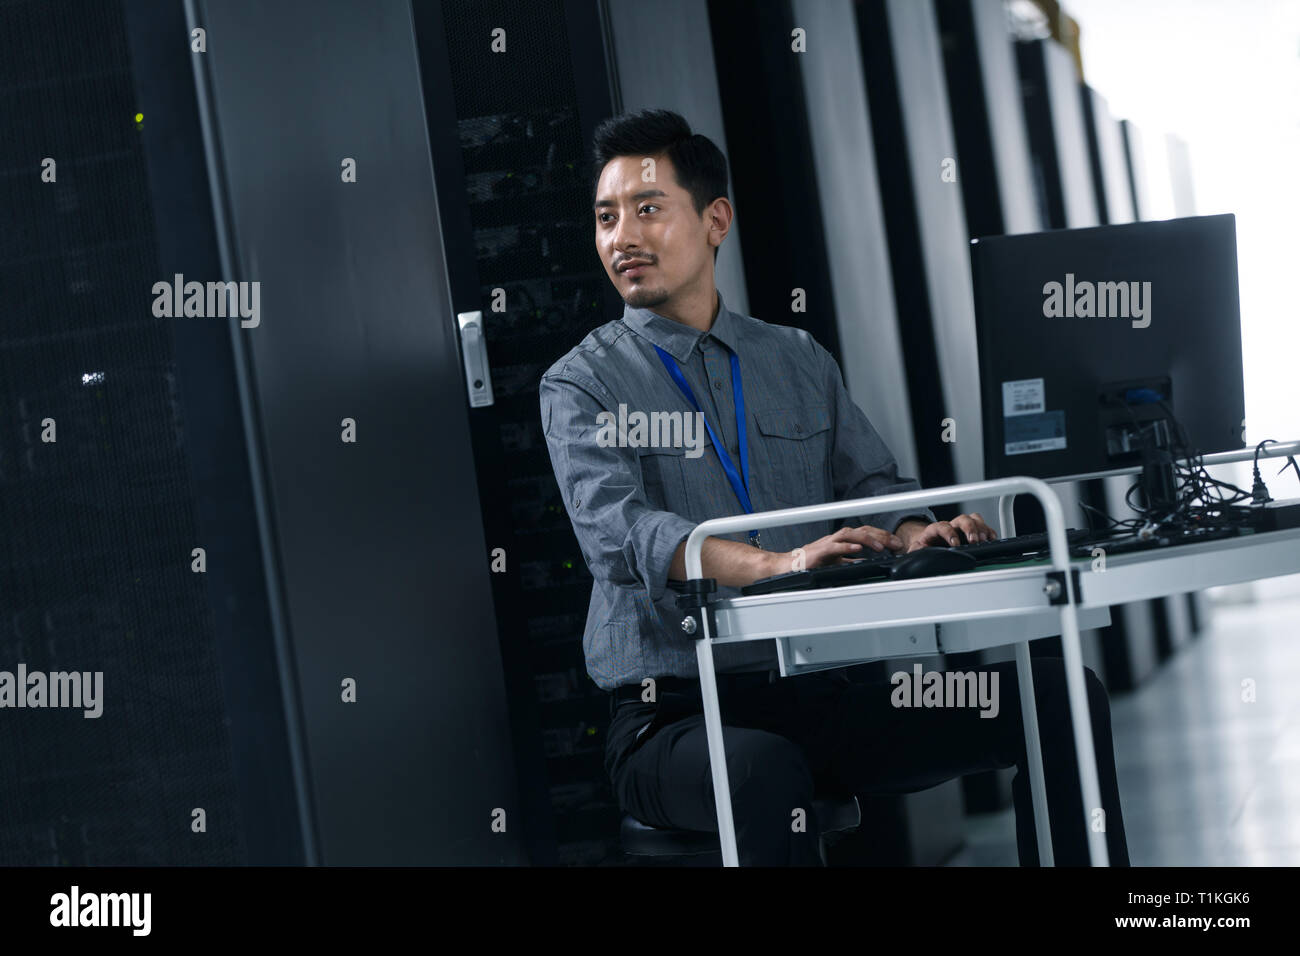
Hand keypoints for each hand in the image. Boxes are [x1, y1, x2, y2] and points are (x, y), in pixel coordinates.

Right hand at [771, 525, 903, 574]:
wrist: (787, 566)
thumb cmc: (809, 563)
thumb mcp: (834, 562)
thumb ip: (849, 562)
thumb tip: (864, 563)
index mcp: (841, 540)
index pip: (865, 532)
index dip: (882, 536)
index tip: (896, 544)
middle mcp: (836, 539)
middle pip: (862, 530)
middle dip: (881, 536)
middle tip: (896, 544)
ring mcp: (827, 543)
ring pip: (850, 534)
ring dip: (867, 539)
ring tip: (881, 546)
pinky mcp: (819, 552)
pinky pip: (834, 547)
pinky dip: (847, 547)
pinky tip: (858, 549)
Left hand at [897, 514, 996, 552]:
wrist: (929, 543)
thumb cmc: (925, 546)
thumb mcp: (916, 549)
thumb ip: (916, 550)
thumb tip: (919, 553)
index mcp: (936, 529)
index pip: (943, 526)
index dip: (950, 533)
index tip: (955, 544)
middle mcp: (951, 525)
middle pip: (962, 519)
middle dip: (970, 528)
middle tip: (974, 540)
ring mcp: (962, 528)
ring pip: (974, 519)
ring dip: (981, 528)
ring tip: (985, 540)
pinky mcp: (972, 532)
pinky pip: (984, 526)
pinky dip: (990, 532)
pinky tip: (992, 539)